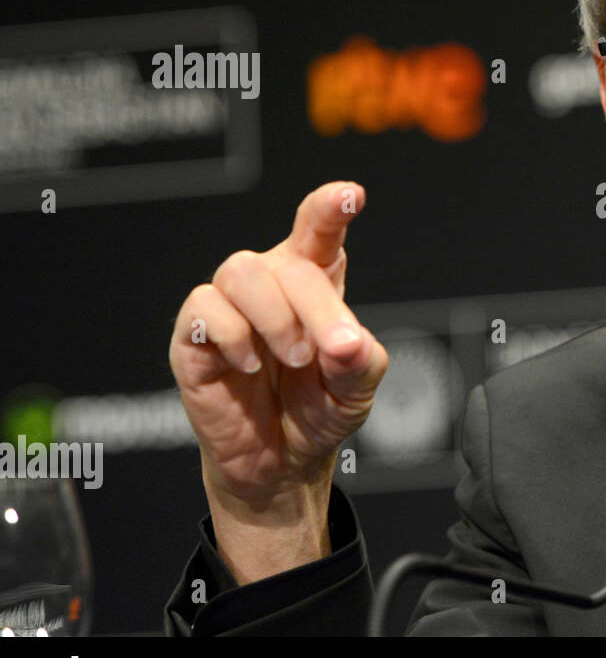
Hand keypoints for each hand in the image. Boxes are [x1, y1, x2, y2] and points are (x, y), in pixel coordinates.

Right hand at [168, 182, 387, 580]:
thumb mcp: (357, 389)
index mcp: (316, 280)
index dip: (330, 207)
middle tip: (334, 350)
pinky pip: (203, 310)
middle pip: (289, 264)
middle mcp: (270, 282)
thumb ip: (360, 361)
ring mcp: (229, 306)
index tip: (350, 194)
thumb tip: (347, 343)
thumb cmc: (320, 409)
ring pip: (241, 273)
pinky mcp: (193, 337)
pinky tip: (249, 366)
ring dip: (276, 317)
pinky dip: (233, 336)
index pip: (318, 230)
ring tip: (296, 358)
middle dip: (317, 306)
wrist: (281, 463)